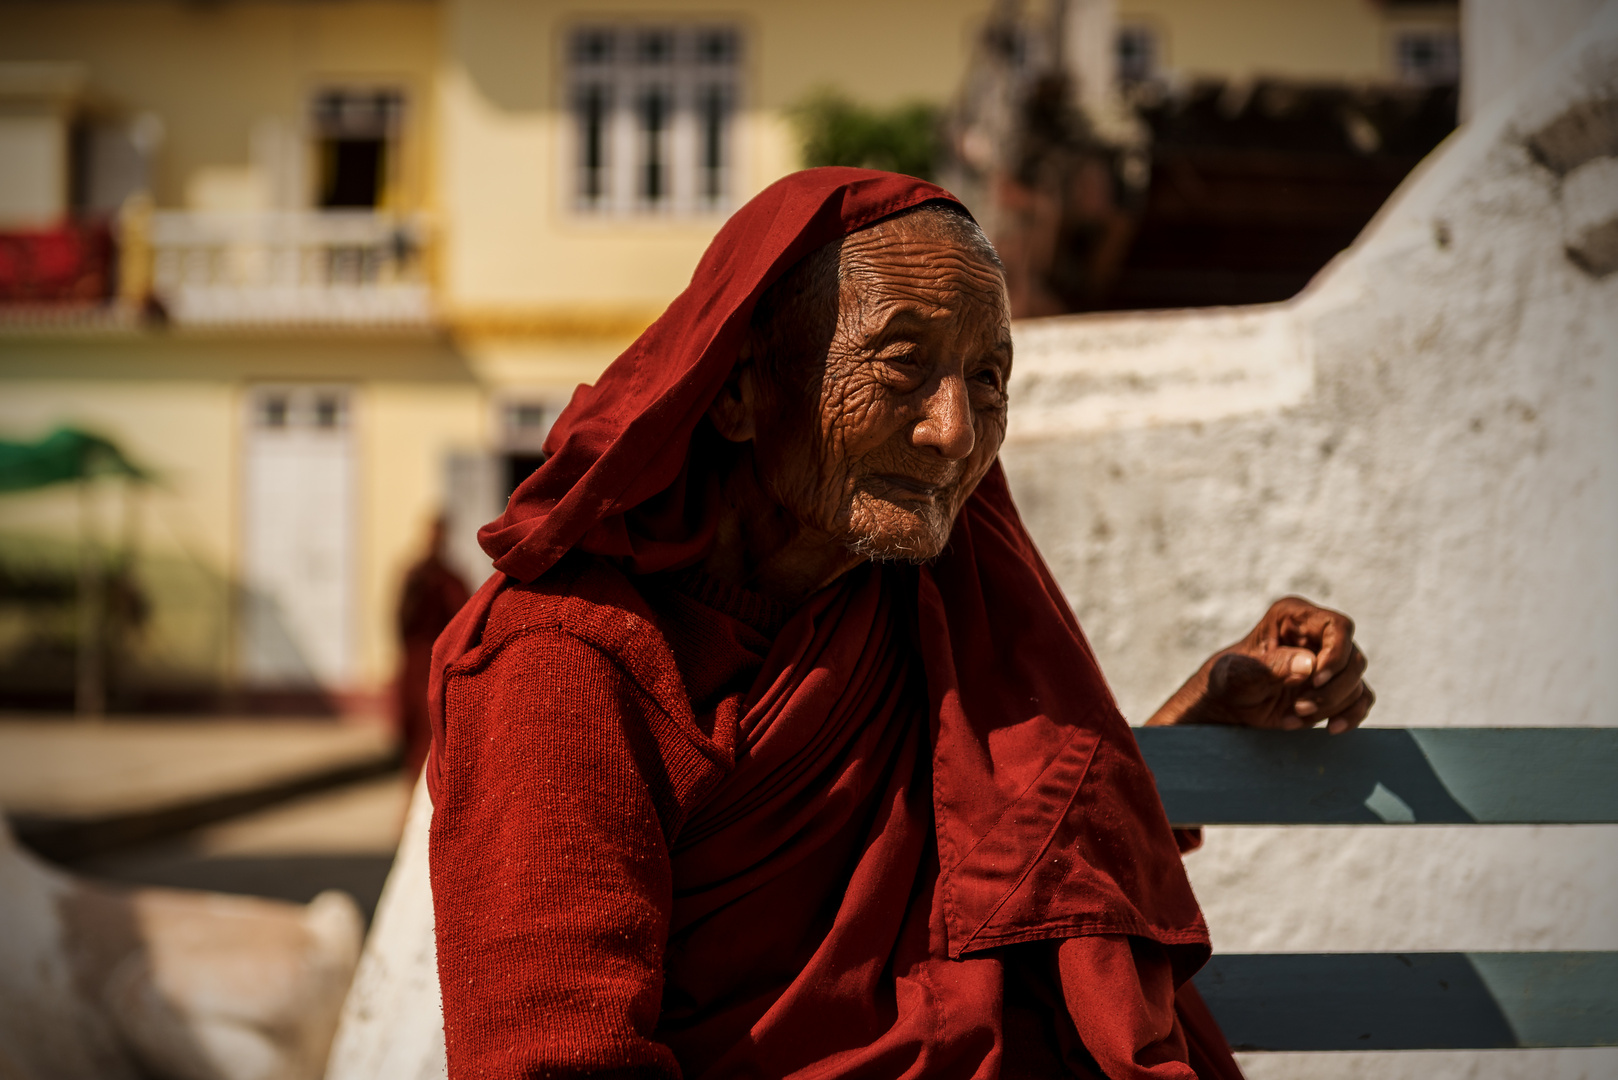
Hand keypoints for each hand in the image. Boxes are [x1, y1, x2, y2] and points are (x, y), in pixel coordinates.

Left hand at [1147, 596, 1373, 734]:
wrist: (1229, 704)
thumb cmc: (1229, 680)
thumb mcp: (1242, 673)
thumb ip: (1273, 666)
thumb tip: (1309, 664)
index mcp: (1294, 617)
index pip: (1338, 627)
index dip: (1336, 655)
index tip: (1315, 680)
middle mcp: (1317, 635)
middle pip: (1353, 658)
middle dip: (1329, 690)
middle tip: (1298, 707)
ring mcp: (1329, 661)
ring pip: (1356, 682)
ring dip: (1330, 706)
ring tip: (1294, 716)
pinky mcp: (1335, 686)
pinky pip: (1360, 699)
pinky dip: (1349, 716)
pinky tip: (1330, 729)